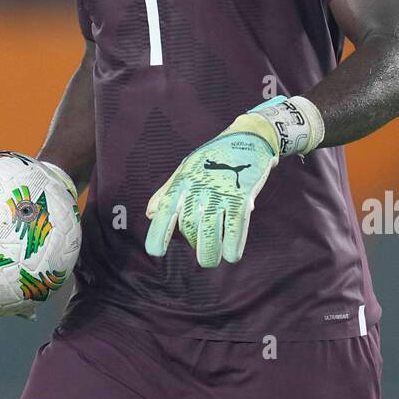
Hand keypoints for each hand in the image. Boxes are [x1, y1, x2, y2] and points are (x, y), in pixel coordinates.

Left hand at [144, 96, 322, 266]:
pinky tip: (231, 255)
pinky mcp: (242, 197)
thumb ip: (168, 191)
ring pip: (210, 233)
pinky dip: (232, 247)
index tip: (156, 252)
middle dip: (195, 244)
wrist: (248, 137)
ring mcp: (220, 193)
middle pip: (190, 227)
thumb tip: (149, 214)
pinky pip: (234, 229)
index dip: (159, 234)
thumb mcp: (187, 169)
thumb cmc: (214, 156)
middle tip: (201, 251)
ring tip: (211, 260)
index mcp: (182, 181)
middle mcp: (198, 188)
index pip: (165, 211)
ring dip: (210, 253)